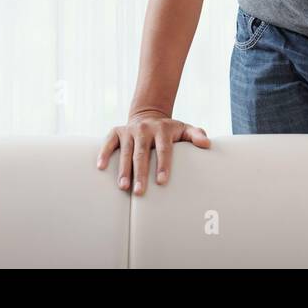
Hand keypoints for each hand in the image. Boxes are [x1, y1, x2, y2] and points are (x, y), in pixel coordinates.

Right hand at [96, 108, 210, 194]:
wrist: (148, 115)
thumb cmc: (168, 130)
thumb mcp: (184, 128)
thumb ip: (196, 135)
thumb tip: (207, 144)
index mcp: (162, 130)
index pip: (164, 149)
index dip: (163, 165)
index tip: (162, 181)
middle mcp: (145, 129)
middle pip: (142, 153)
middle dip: (140, 173)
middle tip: (139, 192)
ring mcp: (129, 130)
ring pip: (125, 152)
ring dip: (123, 169)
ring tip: (123, 187)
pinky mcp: (116, 131)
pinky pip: (109, 142)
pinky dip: (103, 153)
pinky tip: (100, 167)